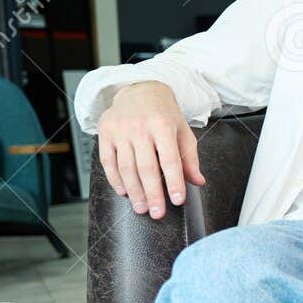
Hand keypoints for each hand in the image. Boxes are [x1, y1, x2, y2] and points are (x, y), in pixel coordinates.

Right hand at [96, 81, 203, 218]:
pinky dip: (115, 179)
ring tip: (142, 207)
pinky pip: (107, 161)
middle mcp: (140, 127)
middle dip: (152, 193)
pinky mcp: (105, 133)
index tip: (177, 200)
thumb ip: (189, 157)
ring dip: (134, 191)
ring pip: (126, 167)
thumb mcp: (183, 131)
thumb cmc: (164, 114)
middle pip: (146, 167)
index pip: (169, 160)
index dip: (173, 182)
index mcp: (163, 125)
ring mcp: (120, 130)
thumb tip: (198, 181)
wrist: (140, 89)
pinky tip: (123, 192)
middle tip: (157, 213)